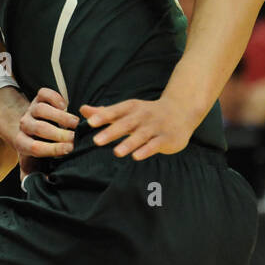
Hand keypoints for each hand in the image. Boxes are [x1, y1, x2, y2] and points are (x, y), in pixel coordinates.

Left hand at [14, 87, 77, 168]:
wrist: (29, 123)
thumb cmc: (37, 145)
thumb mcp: (33, 161)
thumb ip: (34, 173)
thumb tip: (44, 182)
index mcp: (22, 142)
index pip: (34, 147)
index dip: (52, 149)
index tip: (69, 149)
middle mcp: (24, 125)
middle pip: (38, 128)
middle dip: (58, 134)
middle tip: (75, 138)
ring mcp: (30, 110)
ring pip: (41, 110)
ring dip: (60, 116)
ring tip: (76, 123)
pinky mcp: (38, 97)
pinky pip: (44, 94)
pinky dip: (54, 98)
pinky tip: (65, 105)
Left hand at [81, 96, 197, 158]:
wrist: (181, 111)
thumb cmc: (147, 113)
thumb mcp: (127, 110)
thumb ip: (105, 112)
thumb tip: (82, 109)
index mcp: (132, 108)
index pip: (115, 111)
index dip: (103, 116)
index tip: (90, 122)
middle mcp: (143, 116)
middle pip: (126, 124)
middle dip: (111, 132)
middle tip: (96, 141)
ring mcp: (156, 127)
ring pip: (141, 135)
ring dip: (129, 143)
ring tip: (116, 152)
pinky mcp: (167, 138)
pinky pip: (155, 144)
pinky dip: (146, 150)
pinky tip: (136, 156)